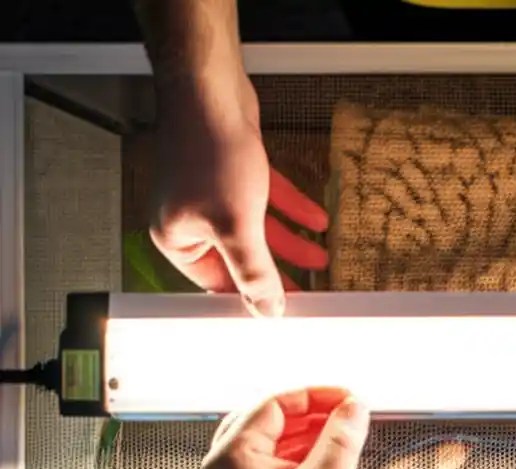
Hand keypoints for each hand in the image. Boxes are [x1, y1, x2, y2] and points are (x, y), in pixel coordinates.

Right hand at [150, 78, 328, 315]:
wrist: (211, 91)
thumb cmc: (208, 152)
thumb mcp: (237, 226)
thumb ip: (254, 271)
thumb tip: (266, 307)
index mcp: (178, 239)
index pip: (218, 285)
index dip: (250, 299)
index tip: (279, 313)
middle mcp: (192, 219)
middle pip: (241, 259)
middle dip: (277, 272)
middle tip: (307, 292)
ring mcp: (213, 194)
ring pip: (258, 230)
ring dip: (291, 244)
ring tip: (321, 260)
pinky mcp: (234, 172)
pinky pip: (266, 201)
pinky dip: (291, 210)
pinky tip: (318, 221)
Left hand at [201, 388, 369, 468]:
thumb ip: (341, 442)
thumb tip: (355, 407)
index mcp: (233, 457)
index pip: (276, 402)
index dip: (318, 395)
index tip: (352, 399)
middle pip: (272, 420)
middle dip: (315, 414)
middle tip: (352, 415)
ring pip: (276, 446)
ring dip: (312, 438)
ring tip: (348, 441)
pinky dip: (305, 463)